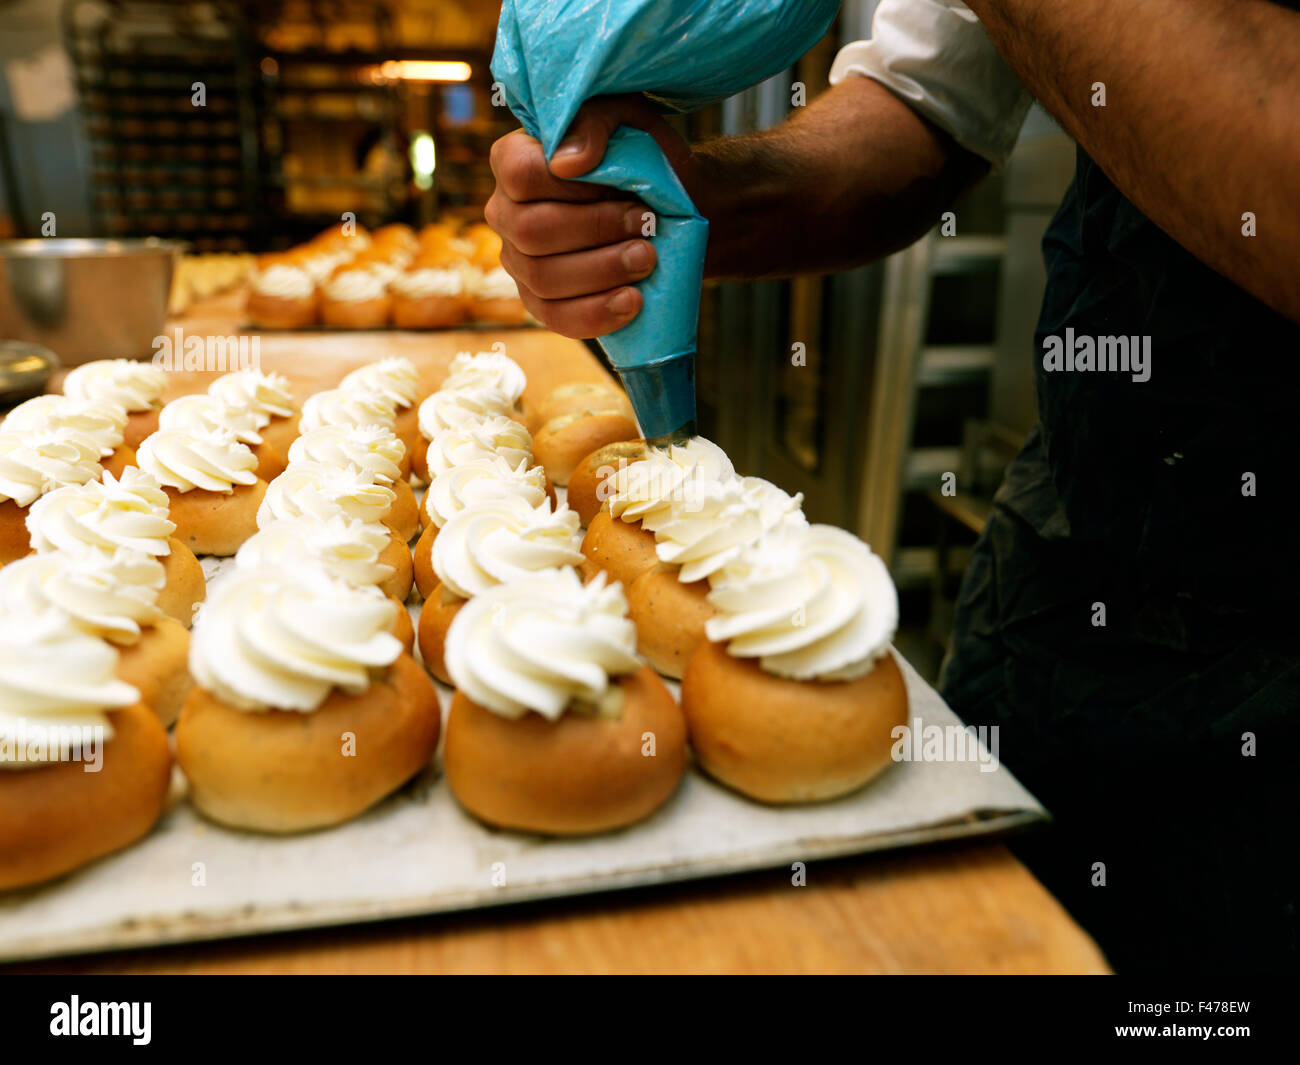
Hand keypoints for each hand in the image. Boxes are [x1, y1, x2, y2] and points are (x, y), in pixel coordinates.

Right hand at [485, 95, 692, 337]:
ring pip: (544, 278)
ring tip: (647, 259)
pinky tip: (632, 301)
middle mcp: (504, 212)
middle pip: (531, 232)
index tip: (619, 186)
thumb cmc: (643, 160)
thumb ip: (595, 122)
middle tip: (645, 226)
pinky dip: (597, 313)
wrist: (673, 211)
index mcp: (513, 160)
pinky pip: (557, 317)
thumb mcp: (629, 120)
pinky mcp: (541, 302)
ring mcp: (518, 262)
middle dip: (596, 231)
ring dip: (603, 271)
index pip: (520, 175)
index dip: (572, 187)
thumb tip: (566, 163)